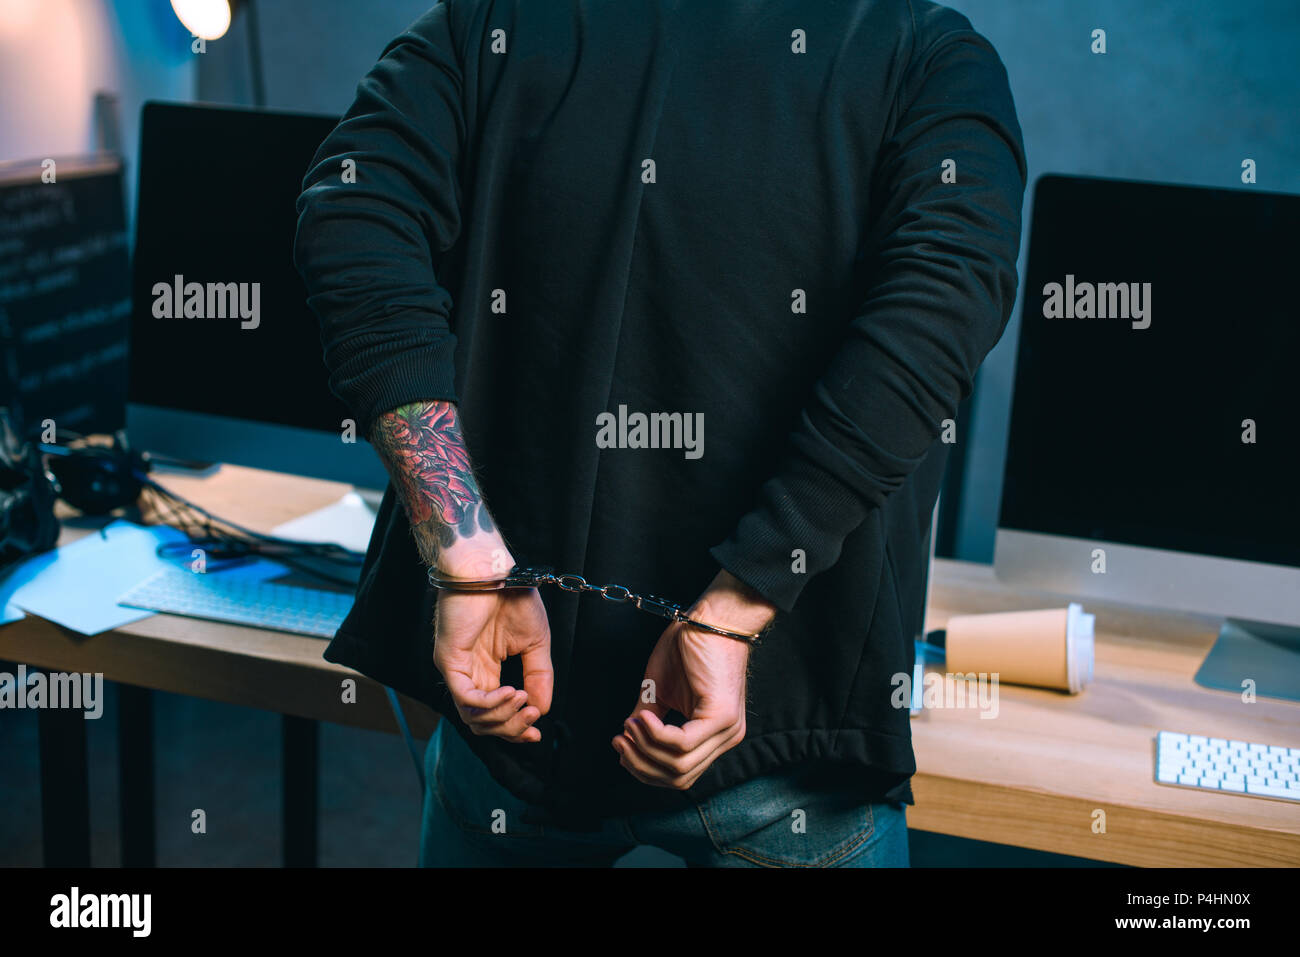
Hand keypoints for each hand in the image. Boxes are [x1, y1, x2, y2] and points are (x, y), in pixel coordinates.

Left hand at [432, 549, 553, 742]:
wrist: (494, 570)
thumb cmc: (512, 597)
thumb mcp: (536, 643)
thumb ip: (539, 676)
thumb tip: (542, 709)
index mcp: (486, 671)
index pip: (495, 714)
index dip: (516, 729)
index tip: (537, 731)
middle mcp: (469, 674)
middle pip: (483, 723)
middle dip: (512, 727)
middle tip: (533, 717)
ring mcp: (457, 669)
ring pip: (473, 717)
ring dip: (502, 717)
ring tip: (523, 700)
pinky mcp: (449, 661)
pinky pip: (466, 697)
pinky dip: (490, 702)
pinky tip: (511, 692)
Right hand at [613, 570, 776, 788]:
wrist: (711, 618)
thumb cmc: (688, 647)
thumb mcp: (660, 690)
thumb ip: (649, 720)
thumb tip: (626, 741)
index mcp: (713, 737)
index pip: (679, 775)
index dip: (645, 768)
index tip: (621, 746)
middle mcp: (725, 739)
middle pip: (678, 778)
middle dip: (641, 763)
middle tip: (620, 740)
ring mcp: (726, 730)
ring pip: (678, 765)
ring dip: (645, 747)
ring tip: (632, 723)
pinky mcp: (721, 717)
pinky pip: (681, 744)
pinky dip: (655, 735)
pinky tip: (643, 718)